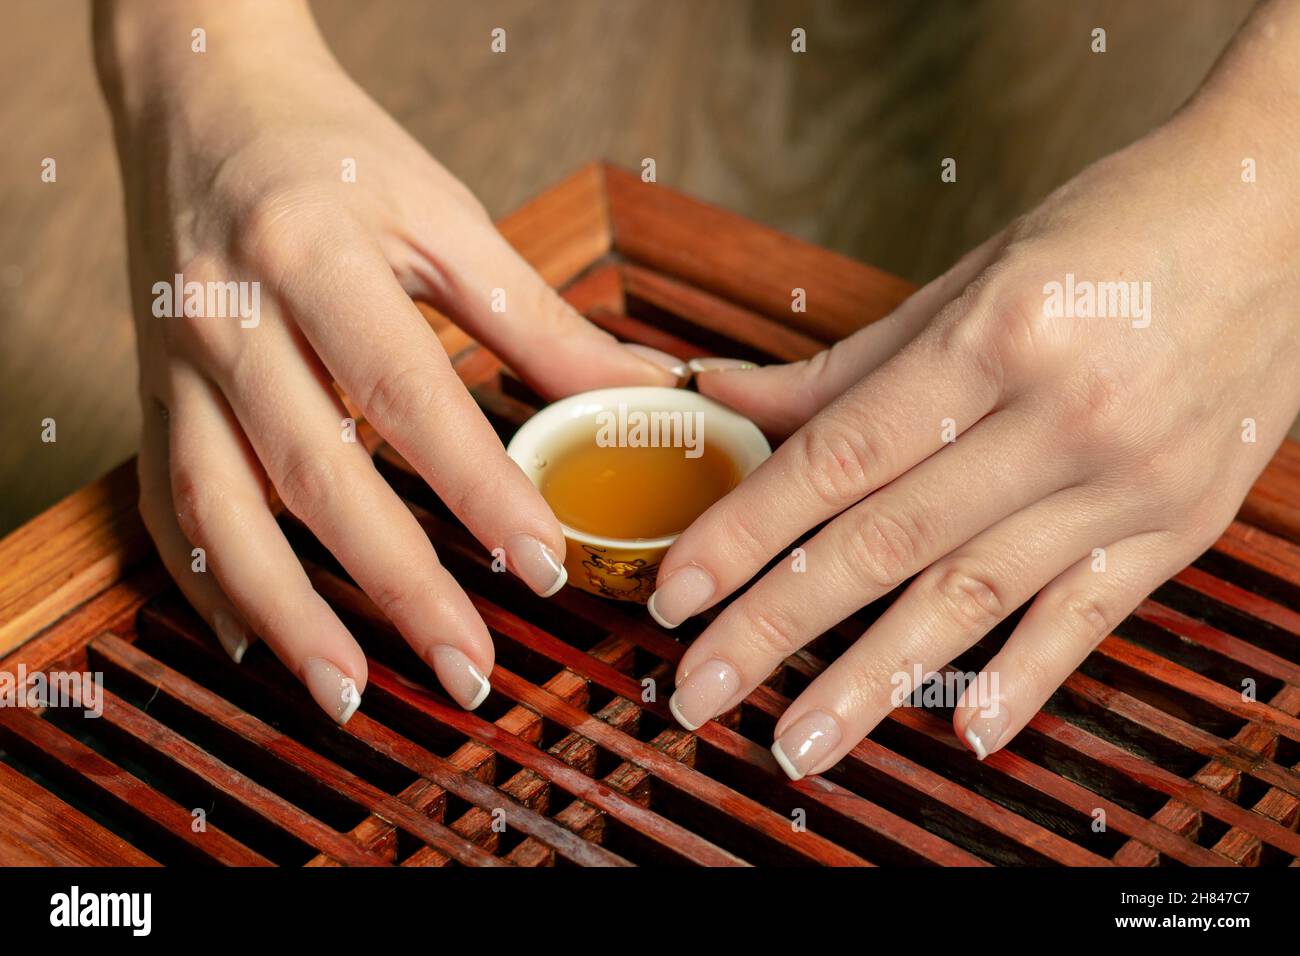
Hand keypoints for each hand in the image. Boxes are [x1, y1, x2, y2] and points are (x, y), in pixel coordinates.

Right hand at [96, 0, 683, 721]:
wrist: (201, 97)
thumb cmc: (335, 150)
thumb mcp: (441, 214)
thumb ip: (534, 316)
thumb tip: (641, 390)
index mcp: (312, 251)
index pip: (405, 391)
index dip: (476, 487)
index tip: (542, 567)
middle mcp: (229, 312)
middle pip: (313, 471)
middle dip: (393, 583)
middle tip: (468, 668)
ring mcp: (175, 360)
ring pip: (221, 508)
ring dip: (286, 613)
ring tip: (351, 697)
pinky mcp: (151, 391)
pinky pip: (167, 504)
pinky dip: (210, 582)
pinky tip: (256, 645)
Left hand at [651, 4, 1299, 776]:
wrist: (1285, 210)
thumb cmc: (1119, 228)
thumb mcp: (973, 277)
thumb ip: (848, 363)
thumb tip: (728, 398)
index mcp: (997, 337)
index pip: (840, 459)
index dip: (745, 532)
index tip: (675, 592)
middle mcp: (1064, 417)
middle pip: (887, 541)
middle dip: (776, 626)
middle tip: (696, 691)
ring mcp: (1131, 481)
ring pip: (975, 597)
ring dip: (873, 681)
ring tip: (796, 743)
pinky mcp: (1183, 525)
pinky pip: (1092, 617)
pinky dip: (1026, 679)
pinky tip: (962, 734)